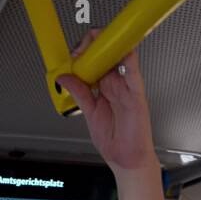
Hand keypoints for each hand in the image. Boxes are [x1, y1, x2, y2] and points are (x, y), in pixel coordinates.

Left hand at [57, 29, 158, 173]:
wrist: (127, 160)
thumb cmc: (114, 141)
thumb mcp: (89, 114)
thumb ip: (79, 94)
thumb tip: (64, 78)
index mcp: (104, 90)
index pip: (95, 64)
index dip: (84, 55)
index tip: (73, 53)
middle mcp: (116, 87)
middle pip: (107, 57)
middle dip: (94, 46)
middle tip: (83, 43)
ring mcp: (126, 90)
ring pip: (120, 60)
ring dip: (109, 47)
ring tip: (98, 39)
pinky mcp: (136, 96)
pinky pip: (133, 74)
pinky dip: (130, 60)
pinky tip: (123, 50)